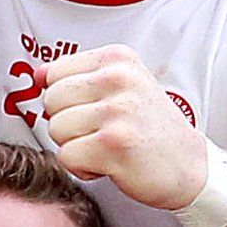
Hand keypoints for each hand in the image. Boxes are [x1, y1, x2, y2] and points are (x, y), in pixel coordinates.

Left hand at [43, 45, 207, 210]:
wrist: (189, 166)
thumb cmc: (151, 129)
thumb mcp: (123, 87)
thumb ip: (80, 76)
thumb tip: (37, 74)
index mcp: (118, 59)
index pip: (54, 73)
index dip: (65, 100)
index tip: (93, 110)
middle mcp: (118, 79)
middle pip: (51, 101)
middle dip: (68, 124)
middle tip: (100, 132)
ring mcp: (117, 111)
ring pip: (56, 130)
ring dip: (76, 147)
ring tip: (106, 147)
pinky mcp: (113, 145)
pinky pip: (66, 156)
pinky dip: (82, 168)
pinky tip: (108, 164)